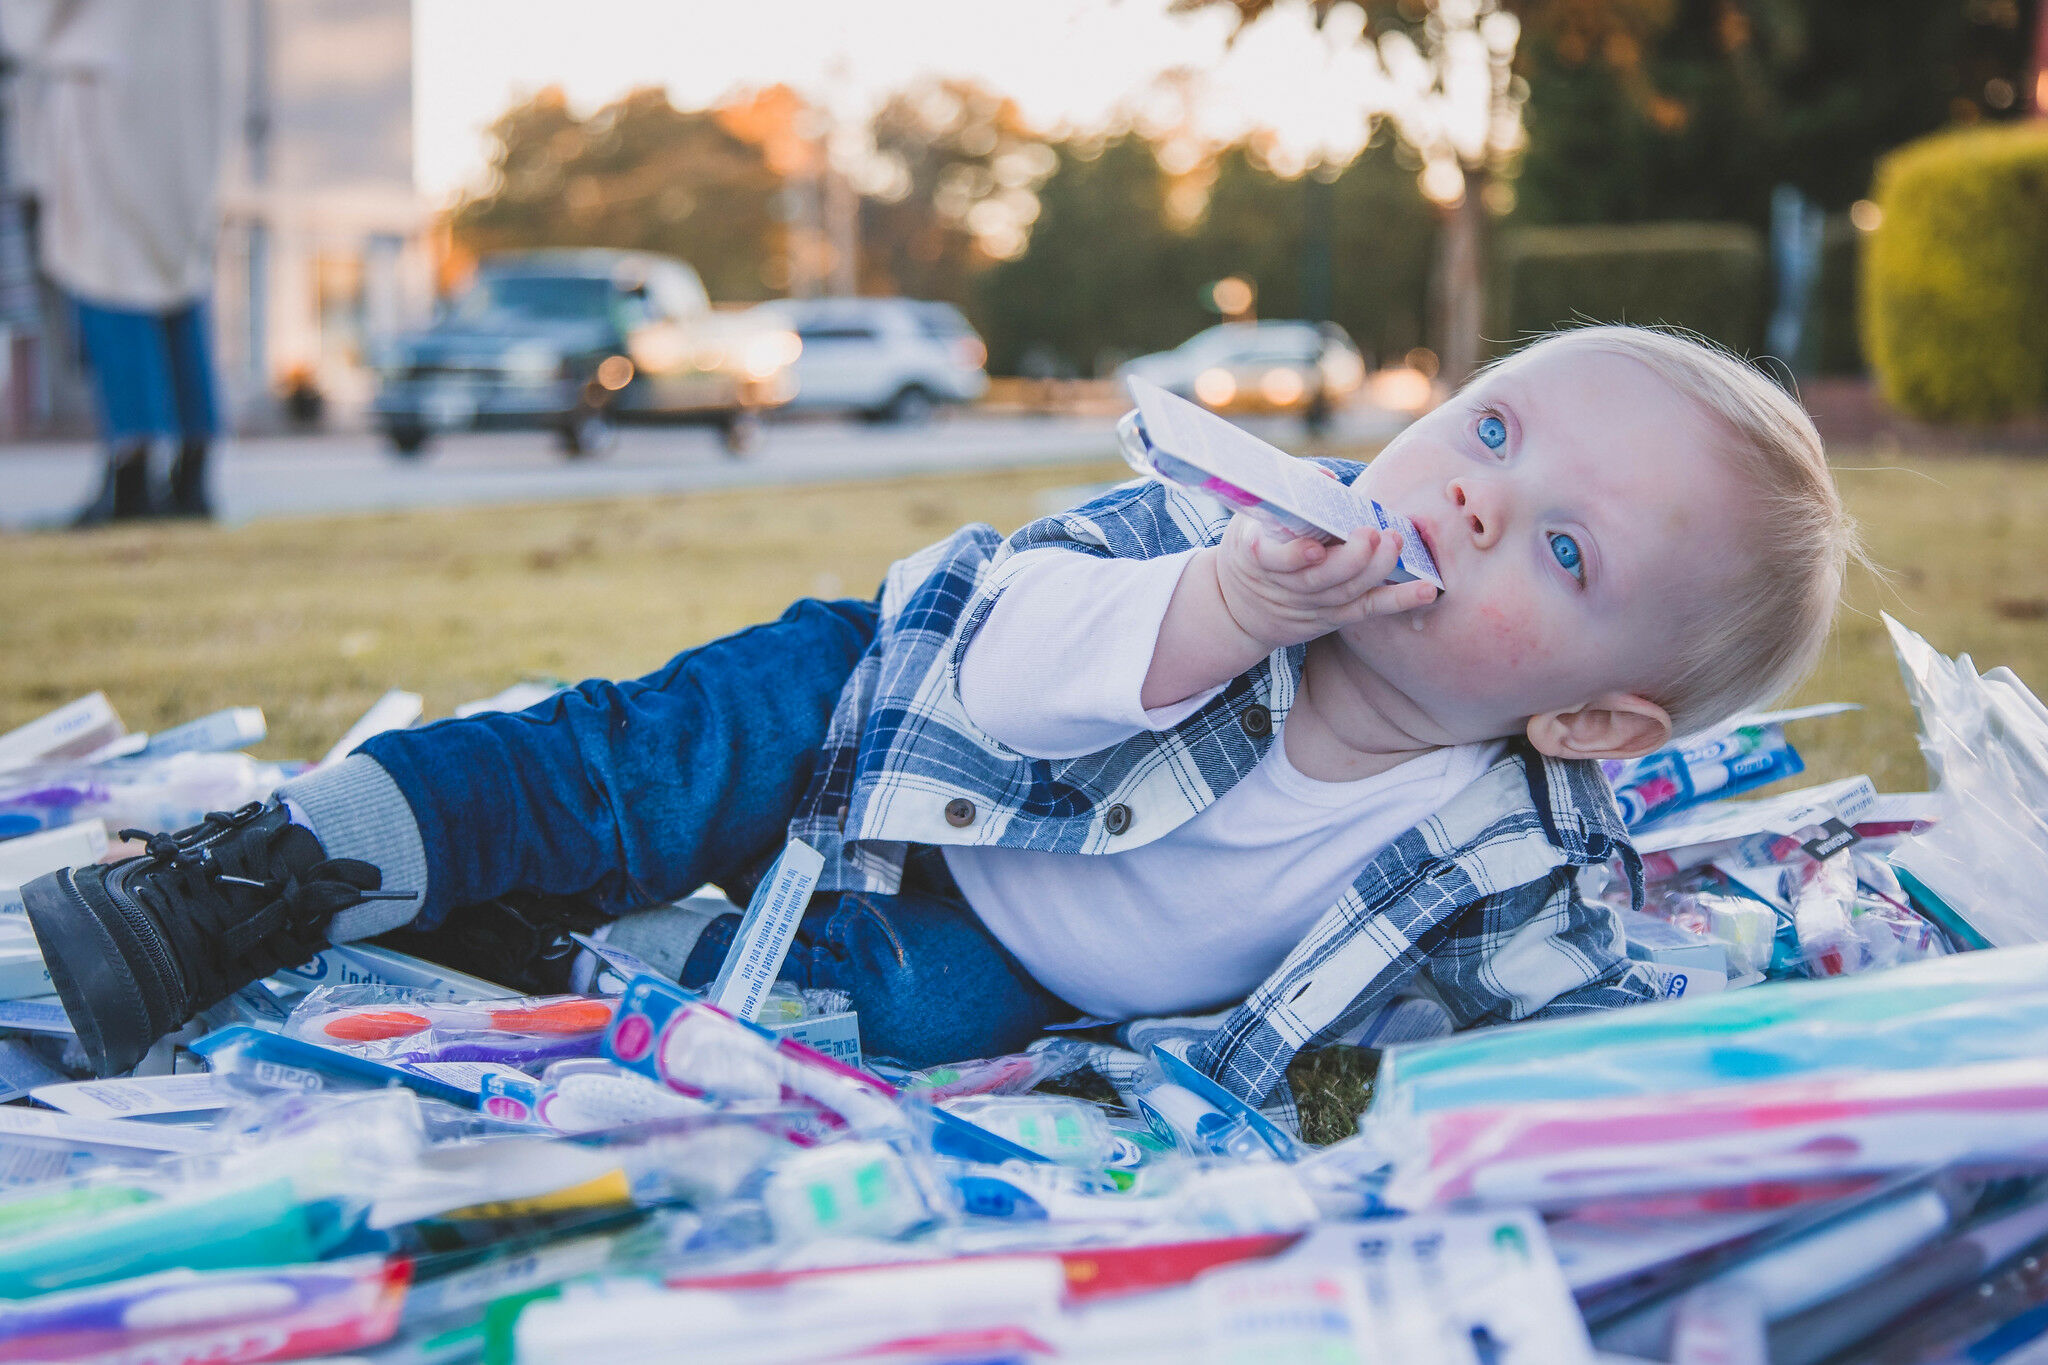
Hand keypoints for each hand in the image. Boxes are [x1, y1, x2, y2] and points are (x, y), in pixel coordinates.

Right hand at [1212, 516, 1439, 650]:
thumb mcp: (1251, 518)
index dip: (1293, 557)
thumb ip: (1285, 495)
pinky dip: (1399, 600)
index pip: (1273, 561)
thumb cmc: (1253, 546)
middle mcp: (1286, 588)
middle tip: (1372, 532)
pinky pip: (1369, 609)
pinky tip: (1427, 590)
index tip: (1314, 548)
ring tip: (1395, 542)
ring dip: (1377, 569)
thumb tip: (1325, 476)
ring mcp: (1312, 606)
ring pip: (1348, 593)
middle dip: (1350, 558)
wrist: (1237, 607)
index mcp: (1259, 558)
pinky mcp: (1334, 616)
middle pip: (1320, 580)